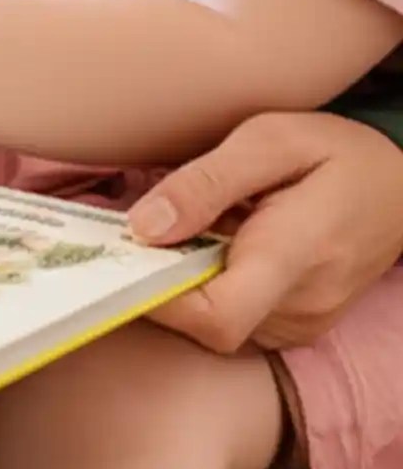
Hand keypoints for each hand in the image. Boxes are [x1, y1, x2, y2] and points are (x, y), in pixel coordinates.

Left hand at [130, 112, 402, 352]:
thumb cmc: (338, 154)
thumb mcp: (270, 140)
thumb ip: (204, 183)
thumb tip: (141, 227)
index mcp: (294, 257)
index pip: (215, 318)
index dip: (159, 299)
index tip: (129, 257)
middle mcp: (299, 307)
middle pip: (202, 324)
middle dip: (161, 282)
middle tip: (146, 231)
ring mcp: (299, 325)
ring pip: (212, 325)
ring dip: (185, 283)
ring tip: (191, 232)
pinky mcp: (292, 328)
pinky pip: (231, 320)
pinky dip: (207, 289)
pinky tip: (212, 249)